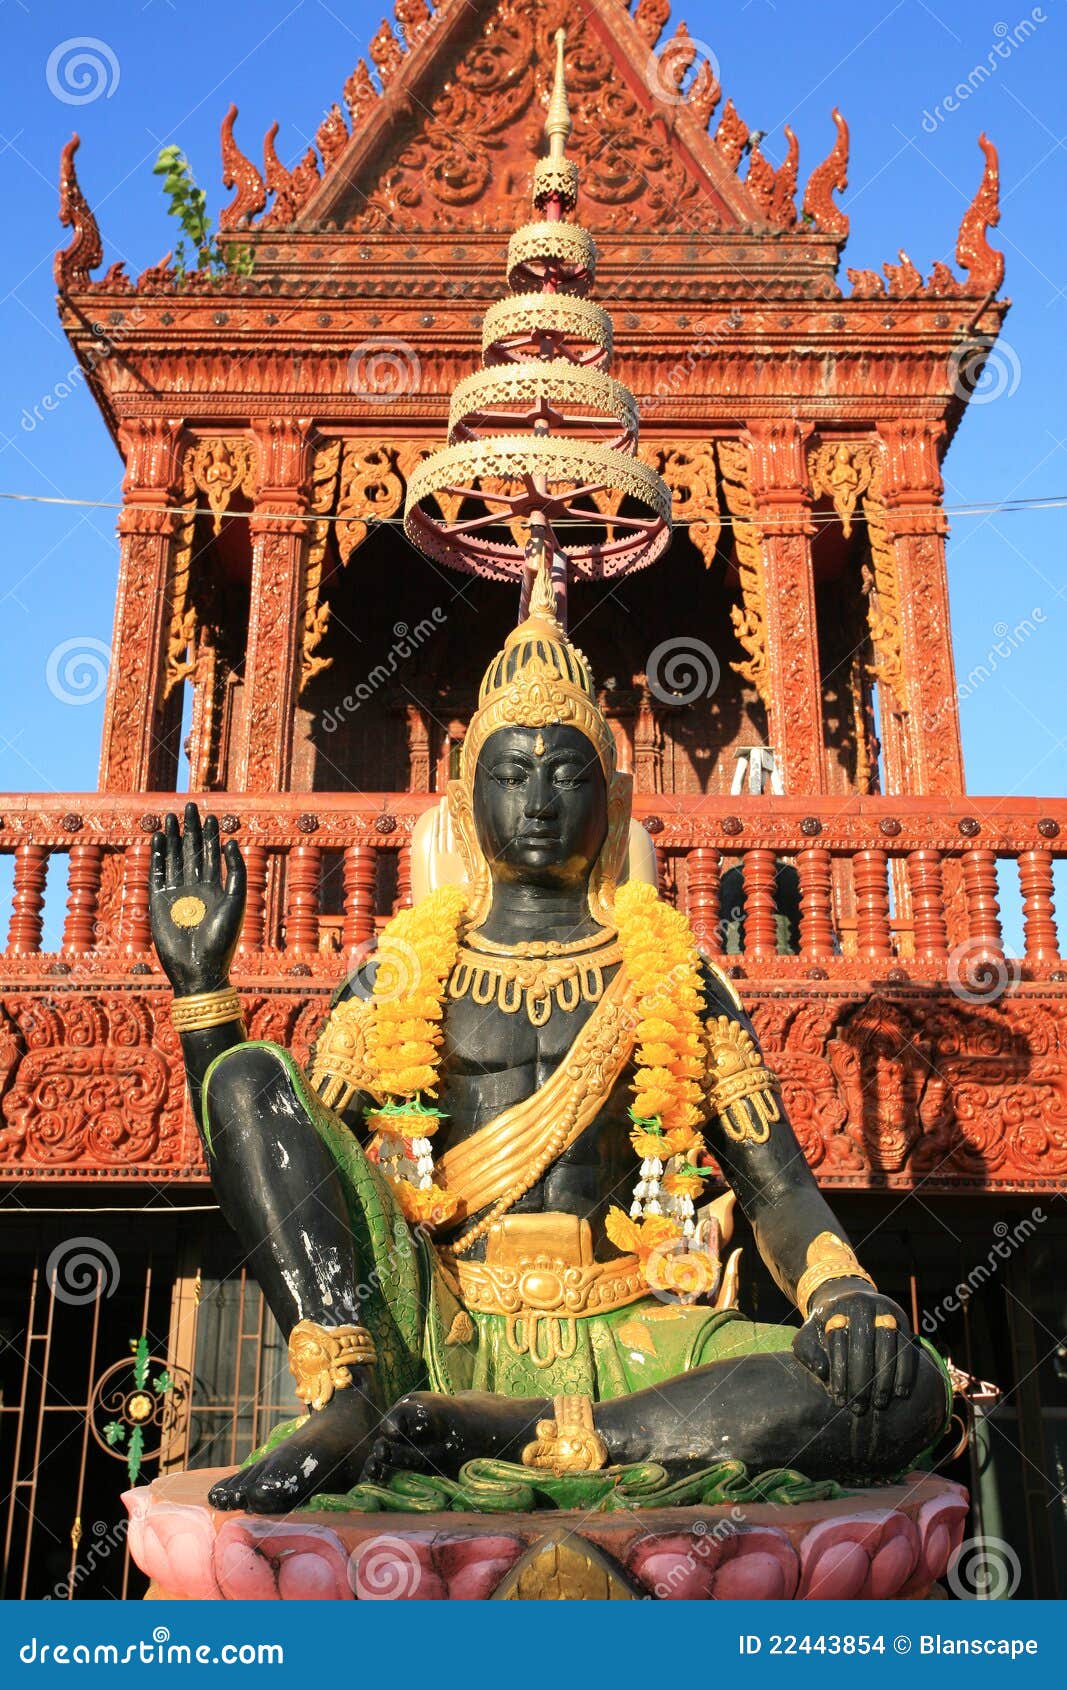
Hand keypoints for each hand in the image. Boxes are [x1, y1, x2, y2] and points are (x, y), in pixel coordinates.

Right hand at [149, 802, 245, 996]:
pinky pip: (157, 874)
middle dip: (191, 829)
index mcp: (216, 888)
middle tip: (190, 806)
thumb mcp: (236, 901)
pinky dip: (157, 856)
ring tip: (171, 817)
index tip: (211, 814)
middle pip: (192, 851)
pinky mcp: (159, 902)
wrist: (199, 967)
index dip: (211, 835)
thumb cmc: (222, 939)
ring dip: (172, 838)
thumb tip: (232, 842)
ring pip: (173, 859)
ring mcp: (176, 894)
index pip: (212, 855)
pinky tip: (158, 838)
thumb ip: (236, 872)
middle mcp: (195, 888)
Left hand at [793, 1276, 917, 1414]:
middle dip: (861, 1381)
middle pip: (863, 1347)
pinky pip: (906, 1349)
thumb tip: (822, 1372)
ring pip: (887, 1348)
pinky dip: (905, 1372)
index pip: (838, 1343)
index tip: (838, 1398)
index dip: (838, 1373)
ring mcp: (885, 1310)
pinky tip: (900, 1393)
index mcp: (837, 1308)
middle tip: (859, 1407)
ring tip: (879, 1404)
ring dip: (884, 1380)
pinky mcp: (902, 1320)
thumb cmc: (827, 1325)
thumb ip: (808, 1351)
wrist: (850, 1297)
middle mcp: (862, 1305)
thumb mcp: (810, 1332)